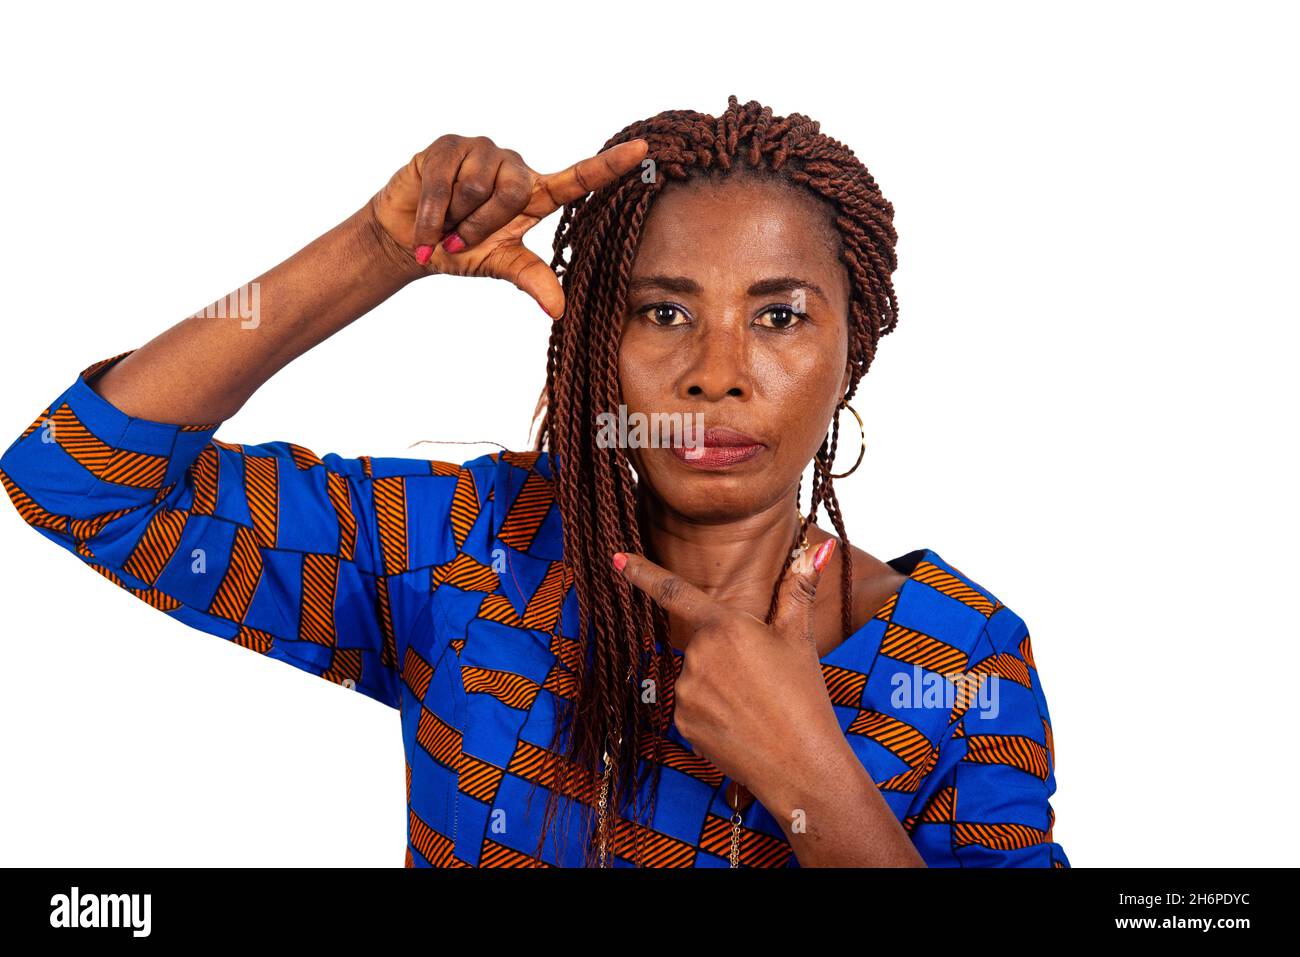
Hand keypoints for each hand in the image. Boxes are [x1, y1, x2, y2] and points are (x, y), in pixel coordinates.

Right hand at [367, 134, 647, 317]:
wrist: (409, 241)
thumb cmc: (460, 249)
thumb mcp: (501, 266)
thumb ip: (533, 279)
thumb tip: (560, 310)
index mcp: (536, 195)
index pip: (579, 178)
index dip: (610, 166)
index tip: (643, 152)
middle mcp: (514, 167)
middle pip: (514, 191)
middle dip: (483, 224)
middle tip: (462, 239)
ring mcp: (482, 151)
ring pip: (479, 185)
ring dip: (457, 218)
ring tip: (445, 226)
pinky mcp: (449, 146)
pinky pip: (446, 183)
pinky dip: (433, 216)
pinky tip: (425, 229)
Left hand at [612, 539, 840, 802]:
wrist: (801, 766)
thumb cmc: (804, 698)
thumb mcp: (800, 639)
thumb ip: (798, 588)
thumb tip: (819, 548)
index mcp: (723, 627)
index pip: (673, 592)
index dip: (642, 573)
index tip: (616, 559)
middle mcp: (697, 656)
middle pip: (700, 644)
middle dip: (725, 655)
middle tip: (761, 679)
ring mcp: (686, 692)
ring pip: (696, 677)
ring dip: (718, 685)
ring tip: (755, 706)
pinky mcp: (682, 724)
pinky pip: (691, 708)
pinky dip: (712, 713)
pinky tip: (739, 725)